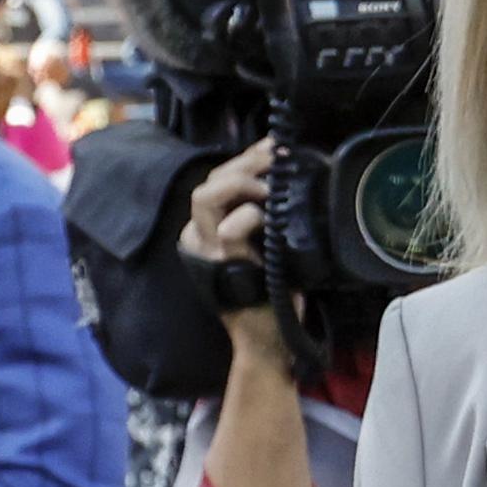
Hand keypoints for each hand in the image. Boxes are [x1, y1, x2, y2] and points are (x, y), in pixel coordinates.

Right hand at [181, 139, 292, 372]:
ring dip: (242, 180)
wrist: (268, 340)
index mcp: (206, 229)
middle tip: (279, 155)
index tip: (275, 146)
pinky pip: (229, 229)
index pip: (217, 180)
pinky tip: (270, 216)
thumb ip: (267, 217)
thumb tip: (288, 180)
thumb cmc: (273, 293)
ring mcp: (205, 250)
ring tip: (272, 184)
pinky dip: (251, 216)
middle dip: (246, 161)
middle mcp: (198, 236)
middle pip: (211, 180)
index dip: (245, 158)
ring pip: (206, 195)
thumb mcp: (269, 246)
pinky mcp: (221, 264)